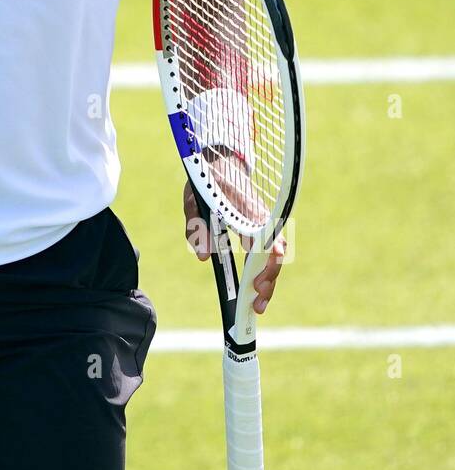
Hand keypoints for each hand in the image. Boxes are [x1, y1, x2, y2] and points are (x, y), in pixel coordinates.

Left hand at [182, 154, 287, 314]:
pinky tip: (255, 295)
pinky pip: (265, 257)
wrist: (221, 162)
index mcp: (246, 209)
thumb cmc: (207, 181)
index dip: (268, 254)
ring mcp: (261, 227)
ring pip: (273, 259)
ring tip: (257, 306)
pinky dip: (263, 277)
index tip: (264, 271)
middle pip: (274, 253)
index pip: (264, 234)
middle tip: (256, 301)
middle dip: (268, 279)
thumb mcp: (194, 200)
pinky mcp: (258, 233)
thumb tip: (204, 257)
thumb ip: (197, 226)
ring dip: (268, 283)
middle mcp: (259, 220)